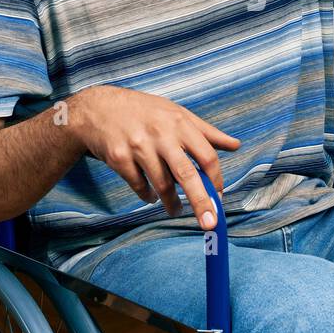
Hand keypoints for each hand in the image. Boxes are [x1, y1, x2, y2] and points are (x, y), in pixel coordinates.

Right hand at [68, 85, 240, 229]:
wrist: (97, 109)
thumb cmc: (144, 111)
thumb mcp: (176, 114)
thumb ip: (206, 132)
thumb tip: (236, 145)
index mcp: (179, 123)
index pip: (206, 156)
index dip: (216, 180)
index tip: (219, 198)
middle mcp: (160, 134)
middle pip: (187, 174)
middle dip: (200, 202)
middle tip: (210, 224)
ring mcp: (138, 146)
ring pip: (162, 184)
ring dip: (171, 202)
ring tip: (176, 209)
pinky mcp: (119, 157)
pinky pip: (139, 186)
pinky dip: (147, 196)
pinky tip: (151, 196)